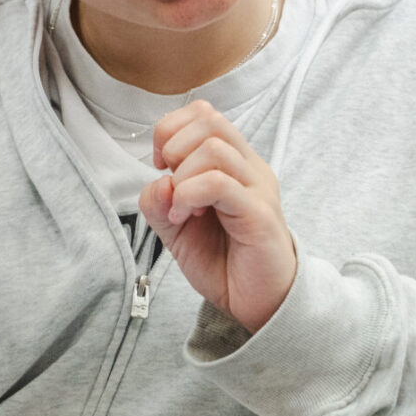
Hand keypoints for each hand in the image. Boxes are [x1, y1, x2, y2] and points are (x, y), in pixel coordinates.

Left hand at [139, 101, 298, 331]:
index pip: (204, 113)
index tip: (161, 165)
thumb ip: (158, 203)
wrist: (258, 301)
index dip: (171, 130)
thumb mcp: (176, 230)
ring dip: (182, 178)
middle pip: (210, 120)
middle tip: (172, 185)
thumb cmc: (225, 261)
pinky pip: (219, 183)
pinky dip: (189, 196)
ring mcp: (257, 187)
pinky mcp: (258, 213)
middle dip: (174, 146)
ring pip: (213, 148)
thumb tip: (156, 180)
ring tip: (180, 210)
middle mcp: (249, 168)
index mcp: (234, 163)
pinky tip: (185, 218)